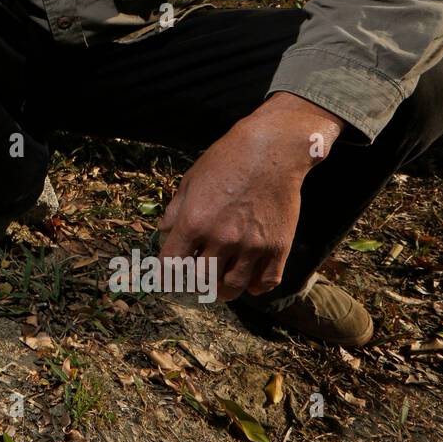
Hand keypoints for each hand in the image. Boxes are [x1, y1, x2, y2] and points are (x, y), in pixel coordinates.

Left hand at [158, 93, 342, 300]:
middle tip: (195, 281)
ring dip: (222, 291)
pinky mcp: (277, 247)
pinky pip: (265, 282)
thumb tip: (165, 235)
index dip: (167, 276)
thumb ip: (175, 212)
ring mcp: (252, 245)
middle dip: (194, 284)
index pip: (172, 264)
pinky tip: (248, 280)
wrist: (271, 151)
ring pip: (233, 288)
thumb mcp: (190, 181)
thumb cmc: (225, 161)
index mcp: (194, 222)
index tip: (168, 279)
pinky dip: (254, 287)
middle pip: (201, 281)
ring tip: (219, 286)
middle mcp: (222, 238)